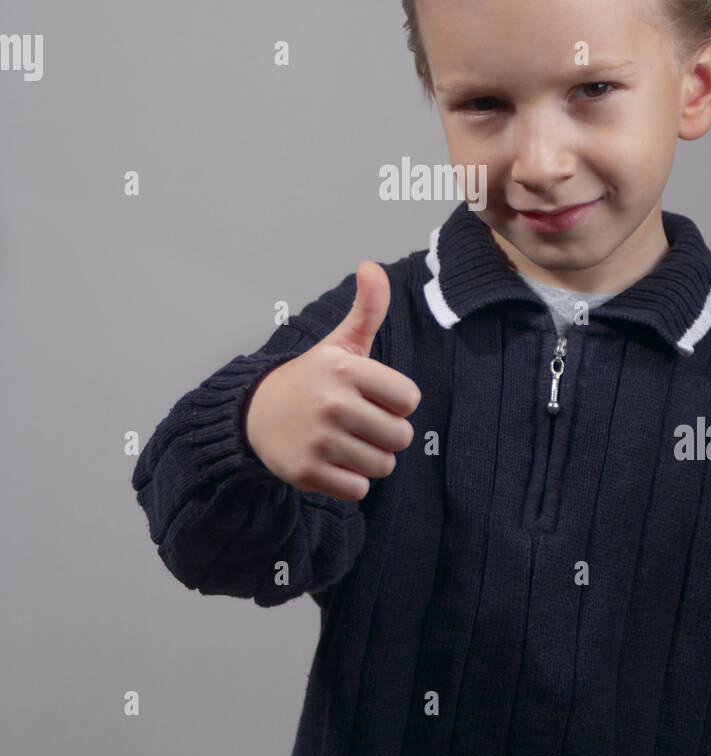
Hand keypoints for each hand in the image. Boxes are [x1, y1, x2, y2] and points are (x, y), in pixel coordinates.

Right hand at [244, 261, 421, 500]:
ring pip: (383, 466)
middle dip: (387, 433)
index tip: (373, 396)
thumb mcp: (339, 343)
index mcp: (345, 369)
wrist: (255, 414)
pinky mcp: (307, 473)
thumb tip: (372, 266)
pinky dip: (352, 481)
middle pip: (400, 436)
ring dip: (371, 458)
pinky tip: (333, 461)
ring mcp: (318, 440)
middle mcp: (332, 404)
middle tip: (360, 422)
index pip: (409, 399)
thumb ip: (366, 308)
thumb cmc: (312, 378)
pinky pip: (359, 489)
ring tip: (347, 441)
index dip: (396, 401)